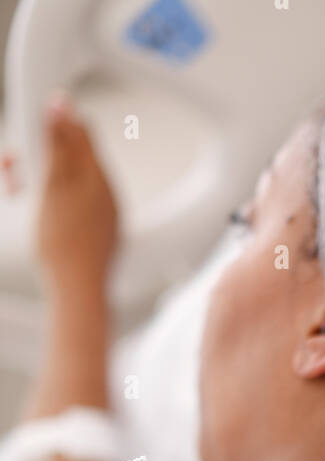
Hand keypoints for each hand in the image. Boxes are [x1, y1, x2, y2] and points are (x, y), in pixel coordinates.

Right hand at [35, 94, 118, 290]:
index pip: (82, 132)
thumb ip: (56, 144)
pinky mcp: (99, 238)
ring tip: (20, 192)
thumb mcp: (52, 184)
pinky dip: (56, 206)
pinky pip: (77, 210)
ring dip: (45, 182)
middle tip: (15, 170)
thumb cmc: (63, 243)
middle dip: (43, 156)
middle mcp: (108, 195)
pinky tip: (42, 218)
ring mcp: (106, 218)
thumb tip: (60, 103)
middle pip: (75, 159)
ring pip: (73, 186)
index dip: (54, 125)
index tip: (31, 131)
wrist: (78, 292)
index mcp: (99, 178)